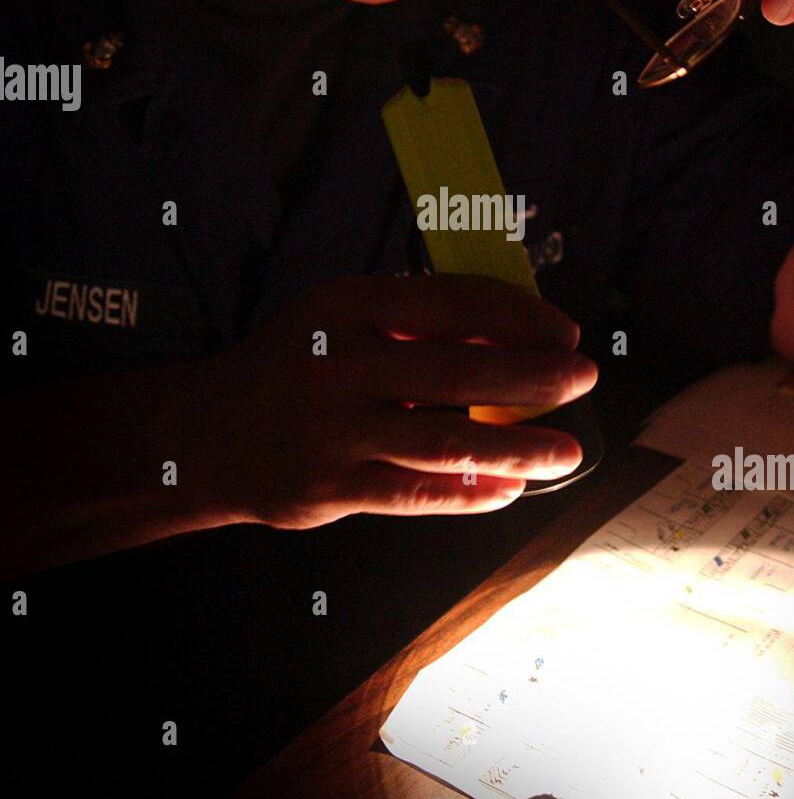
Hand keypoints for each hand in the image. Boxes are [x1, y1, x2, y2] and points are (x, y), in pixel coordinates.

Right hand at [201, 274, 595, 528]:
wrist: (205, 433)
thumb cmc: (294, 367)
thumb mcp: (339, 319)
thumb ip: (412, 323)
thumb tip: (513, 332)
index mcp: (348, 307)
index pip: (454, 304)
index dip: (521, 318)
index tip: (565, 332)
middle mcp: (340, 364)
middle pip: (460, 372)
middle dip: (535, 378)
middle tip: (583, 379)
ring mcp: (335, 431)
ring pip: (448, 441)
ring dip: (519, 447)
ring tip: (566, 451)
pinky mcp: (331, 488)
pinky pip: (418, 493)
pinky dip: (472, 494)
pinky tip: (509, 490)